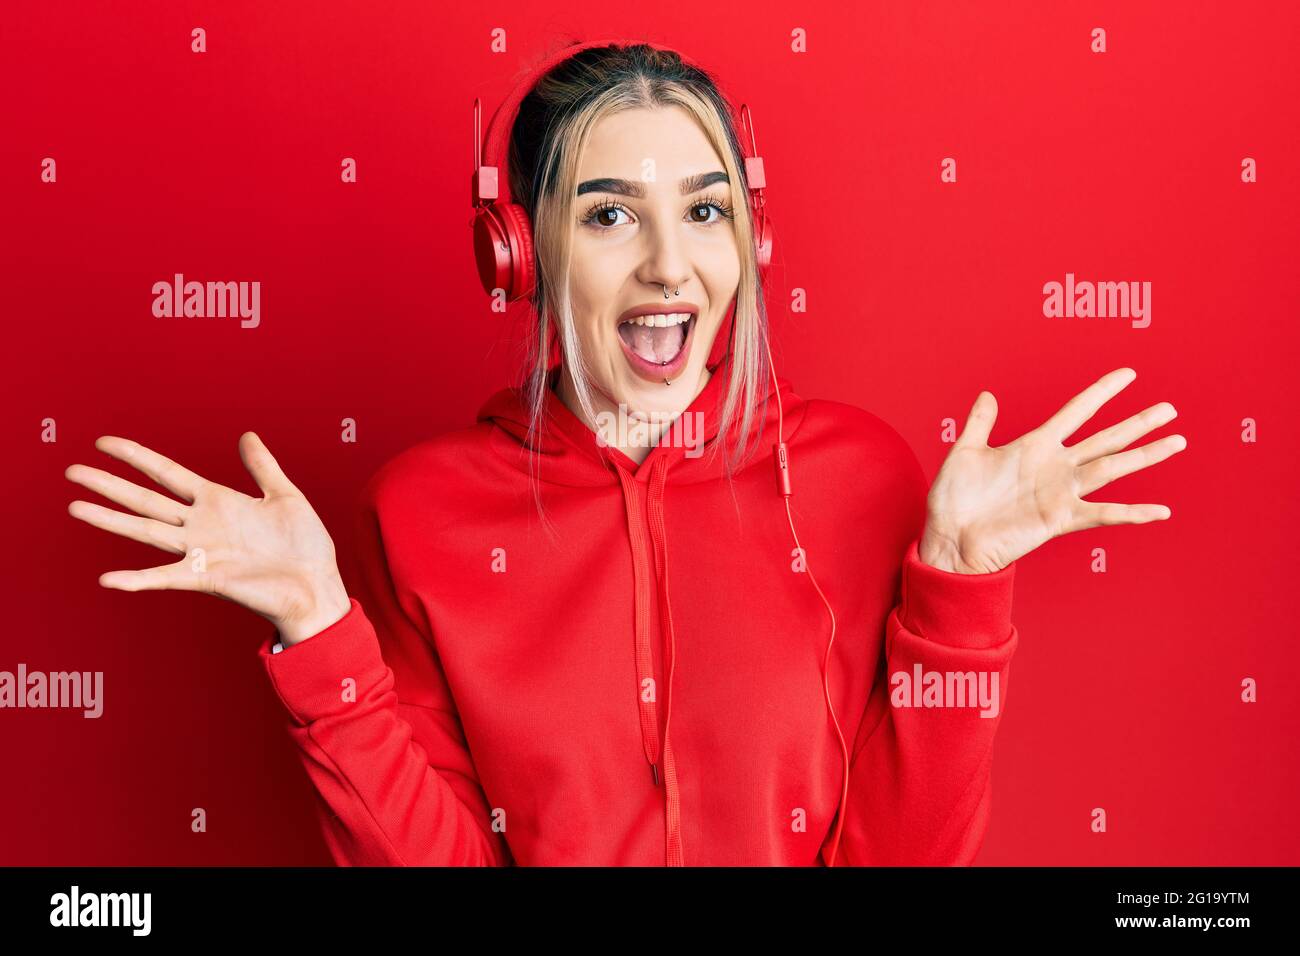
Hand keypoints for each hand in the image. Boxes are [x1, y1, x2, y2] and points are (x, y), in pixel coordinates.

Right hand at [66, 432, 350, 645]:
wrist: (318, 586)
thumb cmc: (305, 546)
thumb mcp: (285, 496)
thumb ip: (262, 467)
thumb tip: (246, 435)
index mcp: (218, 502)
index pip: (167, 474)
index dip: (137, 457)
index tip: (104, 443)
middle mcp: (202, 525)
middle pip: (146, 500)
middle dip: (110, 485)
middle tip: (72, 471)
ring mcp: (202, 552)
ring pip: (147, 531)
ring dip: (111, 520)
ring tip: (75, 506)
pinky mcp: (209, 579)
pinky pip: (167, 578)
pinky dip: (139, 580)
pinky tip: (109, 579)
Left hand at [919, 367, 1185, 573]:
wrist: (948, 539)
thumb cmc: (953, 499)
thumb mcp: (965, 452)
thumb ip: (980, 423)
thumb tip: (988, 394)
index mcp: (1034, 445)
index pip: (1077, 411)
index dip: (1102, 392)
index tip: (1129, 374)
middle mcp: (1054, 467)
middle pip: (1105, 439)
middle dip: (1138, 424)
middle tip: (1170, 409)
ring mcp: (1060, 493)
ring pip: (1112, 468)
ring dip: (1144, 456)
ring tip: (1177, 441)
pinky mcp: (1059, 520)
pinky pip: (1102, 514)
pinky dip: (1131, 514)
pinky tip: (1160, 512)